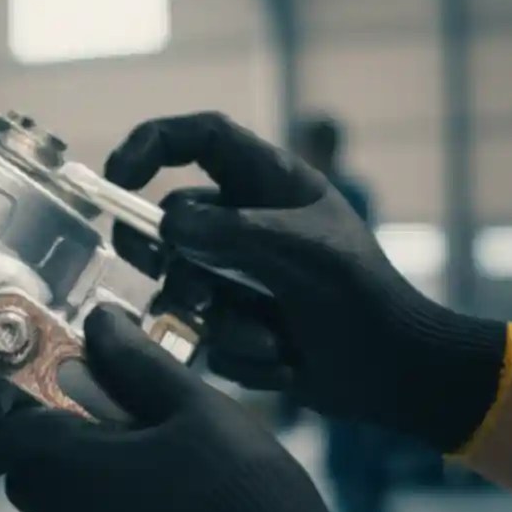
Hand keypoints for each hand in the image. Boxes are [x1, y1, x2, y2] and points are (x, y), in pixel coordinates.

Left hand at [0, 306, 407, 511]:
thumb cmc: (252, 504)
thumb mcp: (199, 411)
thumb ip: (138, 364)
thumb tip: (102, 324)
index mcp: (71, 473)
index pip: (8, 438)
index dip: (32, 417)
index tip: (66, 407)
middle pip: (38, 488)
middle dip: (73, 465)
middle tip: (135, 451)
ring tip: (171, 504)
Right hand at [107, 113, 511, 453]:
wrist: (395, 374)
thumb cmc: (363, 299)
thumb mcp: (301, 254)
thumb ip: (232, 232)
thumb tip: (168, 226)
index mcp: (271, 185)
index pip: (200, 138)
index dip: (152, 143)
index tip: (117, 174)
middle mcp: (246, 223)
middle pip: (168, 220)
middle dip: (162, 252)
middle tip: (163, 273)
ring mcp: (238, 274)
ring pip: (182, 285)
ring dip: (217, 317)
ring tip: (263, 336)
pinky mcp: (235, 322)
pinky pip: (204, 332)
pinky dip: (239, 351)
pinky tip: (286, 361)